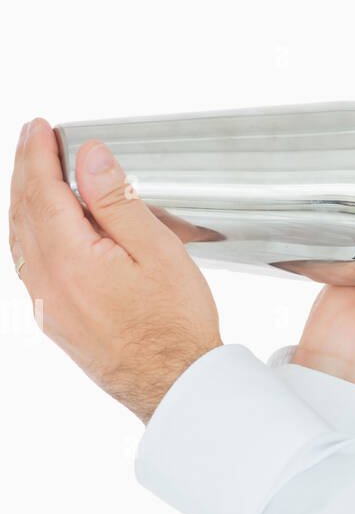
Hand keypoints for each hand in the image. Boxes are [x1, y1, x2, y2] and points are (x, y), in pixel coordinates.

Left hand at [8, 118, 221, 423]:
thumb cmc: (176, 326)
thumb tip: (89, 158)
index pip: (42, 191)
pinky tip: (40, 229)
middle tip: (31, 139)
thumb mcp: (156, 251)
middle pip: (22, 213)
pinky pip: (27, 268)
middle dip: (24, 171)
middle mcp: (48, 284)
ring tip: (32, 176)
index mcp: (70, 260)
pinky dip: (27, 235)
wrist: (176, 386)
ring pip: (19, 242)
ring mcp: (48, 307)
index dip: (37, 154)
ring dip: (22, 202)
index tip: (39, 128)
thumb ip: (117, 201)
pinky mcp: (56, 323)